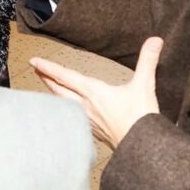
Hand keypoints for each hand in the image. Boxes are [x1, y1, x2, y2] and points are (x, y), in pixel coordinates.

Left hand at [30, 37, 162, 147]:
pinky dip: (64, 108)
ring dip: (54, 93)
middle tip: (35, 68)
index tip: (34, 60)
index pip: (65, 76)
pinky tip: (68, 110)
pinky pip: (72, 116)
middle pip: (58, 89)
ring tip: (48, 85)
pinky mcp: (92, 131)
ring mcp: (87, 120)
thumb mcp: (144, 86)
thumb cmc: (140, 119)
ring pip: (63, 103)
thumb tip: (155, 40)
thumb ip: (148, 61)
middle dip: (46, 78)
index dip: (48, 67)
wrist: (141, 149)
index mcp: (94, 93)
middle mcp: (86, 106)